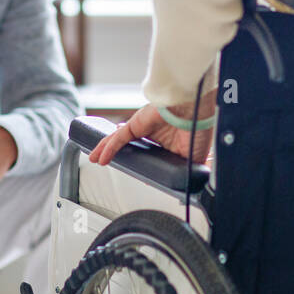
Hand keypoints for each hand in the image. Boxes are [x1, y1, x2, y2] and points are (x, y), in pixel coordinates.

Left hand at [89, 101, 213, 166]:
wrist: (195, 110)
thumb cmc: (199, 127)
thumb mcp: (194, 157)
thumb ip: (188, 170)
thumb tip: (187, 184)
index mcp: (168, 140)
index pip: (150, 152)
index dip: (142, 160)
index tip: (138, 172)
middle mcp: (153, 132)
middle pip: (130, 144)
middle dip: (118, 151)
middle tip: (109, 161)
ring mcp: (142, 127)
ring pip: (119, 140)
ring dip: (105, 150)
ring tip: (95, 159)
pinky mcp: (135, 124)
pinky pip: (118, 139)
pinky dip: (108, 149)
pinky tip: (100, 159)